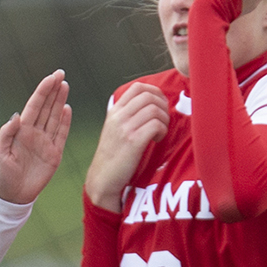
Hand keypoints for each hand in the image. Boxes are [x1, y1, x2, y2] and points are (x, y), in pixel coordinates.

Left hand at [0, 70, 70, 204]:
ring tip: (65, 85)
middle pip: (46, 107)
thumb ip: (6, 133)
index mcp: (20, 131)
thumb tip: (17, 115)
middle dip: (53, 91)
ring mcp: (45, 143)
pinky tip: (67, 108)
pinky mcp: (54, 154)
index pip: (34, 106)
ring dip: (60, 101)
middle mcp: (34, 133)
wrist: (11, 196)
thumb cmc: (0, 175)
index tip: (51, 78)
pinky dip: (65, 122)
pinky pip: (61, 134)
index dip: (43, 91)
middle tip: (61, 74)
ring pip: (54, 117)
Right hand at [84, 82, 170, 212]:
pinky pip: (155, 125)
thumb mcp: (115, 130)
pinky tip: (157, 140)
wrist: (103, 179)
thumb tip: (153, 106)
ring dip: (164, 119)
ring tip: (160, 132)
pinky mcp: (133, 141)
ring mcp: (125, 128)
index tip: (160, 105)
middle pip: (149, 96)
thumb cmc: (113, 156)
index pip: (137, 87)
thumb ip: (128, 116)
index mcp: (114, 111)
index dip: (155, 91)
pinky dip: (162, 130)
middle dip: (163, 106)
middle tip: (162, 120)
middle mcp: (118, 117)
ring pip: (154, 109)